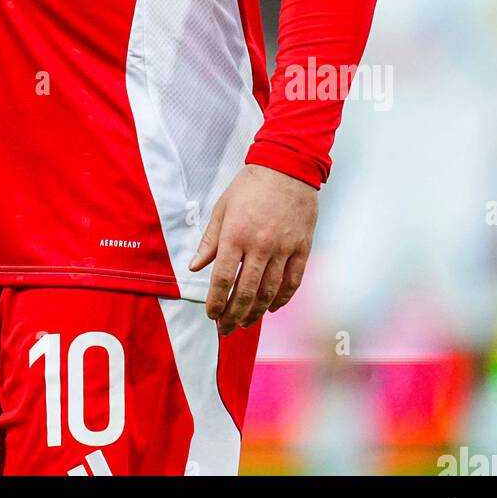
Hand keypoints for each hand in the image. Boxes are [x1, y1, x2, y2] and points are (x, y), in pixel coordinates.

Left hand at [188, 164, 317, 333]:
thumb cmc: (250, 186)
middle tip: (226, 330)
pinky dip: (282, 299)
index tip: (211, 315)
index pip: (223, 278)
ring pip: (270, 291)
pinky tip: (271, 308)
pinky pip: (293, 282)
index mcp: (235, 234)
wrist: (288, 167)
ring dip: (255, 312)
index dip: (216, 302)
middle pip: (246, 291)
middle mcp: (260, 245)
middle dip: (233, 315)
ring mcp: (284, 248)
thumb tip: (194, 267)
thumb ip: (209, 241)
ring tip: (245, 323)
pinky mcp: (302, 248)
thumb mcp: (222, 208)